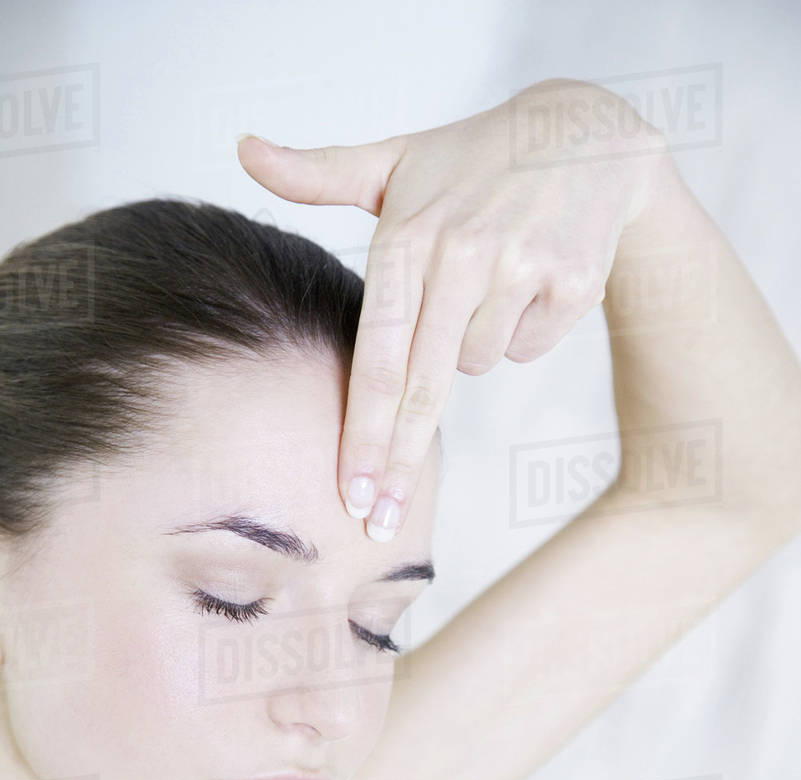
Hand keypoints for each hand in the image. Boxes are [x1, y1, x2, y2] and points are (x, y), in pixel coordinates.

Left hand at [236, 78, 666, 540]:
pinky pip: (528, 346)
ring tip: (486, 281)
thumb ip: (320, 173)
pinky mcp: (570, 281)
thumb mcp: (396, 160)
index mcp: (407, 234)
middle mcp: (459, 252)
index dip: (360, 432)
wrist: (586, 133)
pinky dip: (523, 329)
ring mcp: (518, 266)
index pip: (375, 356)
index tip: (348, 493)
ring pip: (477, 363)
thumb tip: (243, 149)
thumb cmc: (473, 161)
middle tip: (379, 525)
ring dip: (473, 344)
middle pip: (420, 387)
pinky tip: (529, 281)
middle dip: (397, 463)